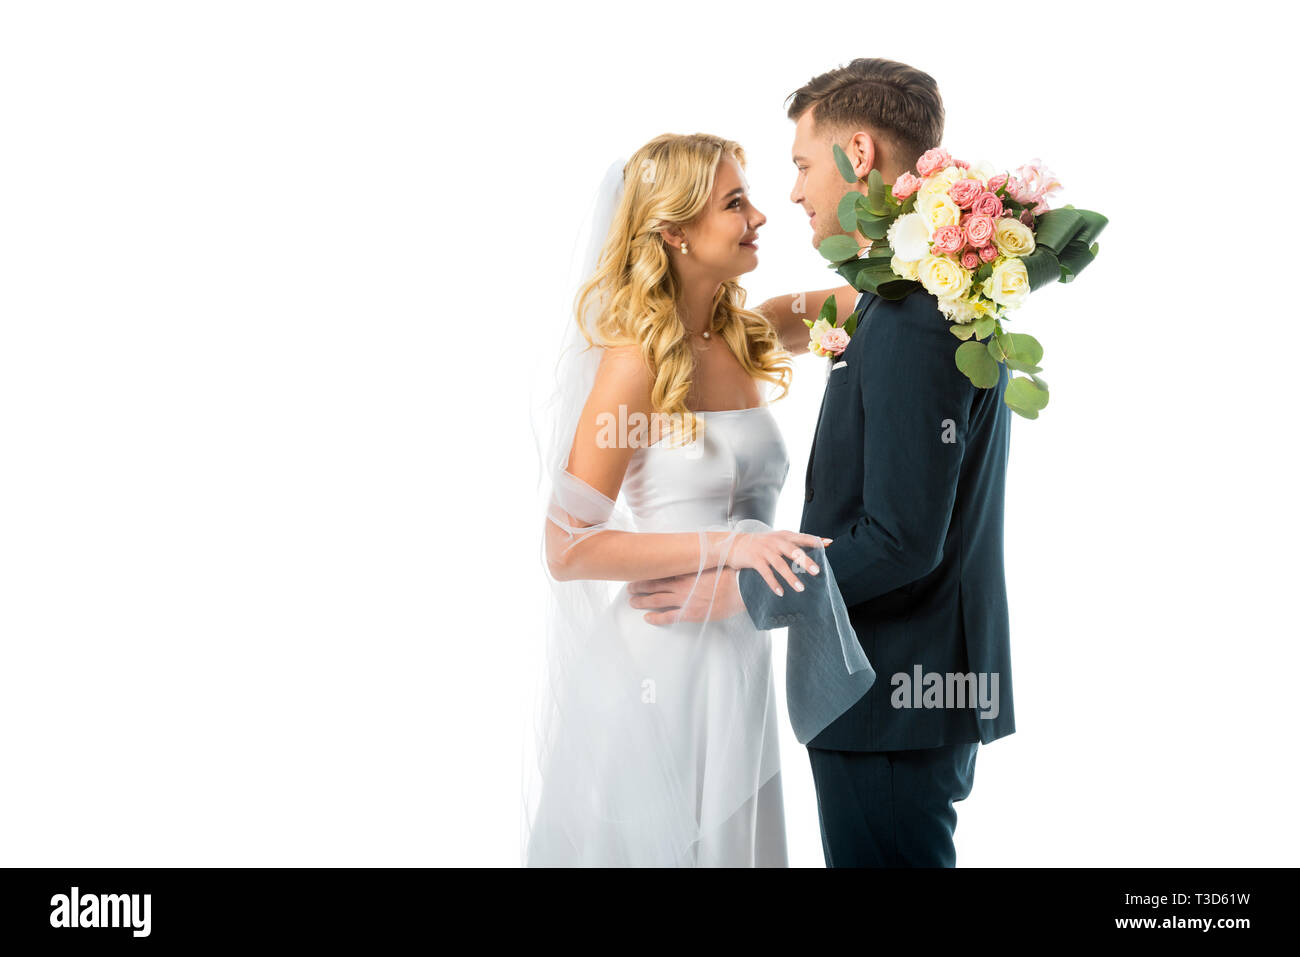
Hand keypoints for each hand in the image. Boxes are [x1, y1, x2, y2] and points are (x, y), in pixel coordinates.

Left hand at [627, 567, 744, 624]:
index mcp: (687, 570)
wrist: (742, 588)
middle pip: (654, 585)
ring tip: (632, 601)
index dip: (648, 572)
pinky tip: (647, 618)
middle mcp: (682, 585)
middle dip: (639, 586)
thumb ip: (700, 560)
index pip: (661, 570)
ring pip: (656, 600)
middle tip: (629, 587)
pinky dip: (656, 618)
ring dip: (642, 601)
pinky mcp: (691, 613)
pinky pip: (668, 617)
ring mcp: (685, 599)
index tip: (640, 571)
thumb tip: (695, 554)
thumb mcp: (714, 561)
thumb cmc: (731, 573)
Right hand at [727, 530, 832, 596]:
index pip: (802, 537)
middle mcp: (775, 541)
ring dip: (790, 577)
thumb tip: (823, 543)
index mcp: (784, 535)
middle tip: (816, 571)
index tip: (828, 544)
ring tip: (800, 589)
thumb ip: (798, 542)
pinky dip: (773, 583)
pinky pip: (766, 573)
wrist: (735, 544)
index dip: (815, 540)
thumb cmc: (762, 543)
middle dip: (805, 561)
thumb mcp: (779, 538)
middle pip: (793, 551)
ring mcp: (764, 550)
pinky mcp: (754, 560)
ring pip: (780, 564)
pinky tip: (780, 592)